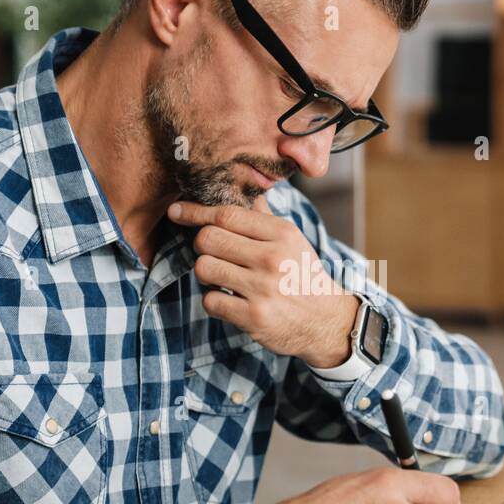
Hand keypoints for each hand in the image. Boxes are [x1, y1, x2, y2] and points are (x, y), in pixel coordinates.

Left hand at [168, 199, 358, 367]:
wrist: (326, 321)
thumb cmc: (302, 275)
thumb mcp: (292, 240)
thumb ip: (263, 216)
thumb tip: (240, 182)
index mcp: (281, 234)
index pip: (226, 215)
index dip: (195, 212)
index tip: (177, 211)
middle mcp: (272, 258)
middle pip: (208, 239)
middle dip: (202, 245)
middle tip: (214, 253)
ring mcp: (263, 289)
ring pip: (204, 268)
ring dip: (207, 273)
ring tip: (223, 277)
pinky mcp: (254, 317)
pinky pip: (210, 301)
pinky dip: (214, 301)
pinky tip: (231, 300)